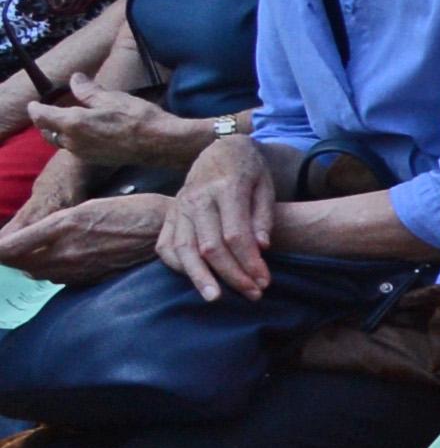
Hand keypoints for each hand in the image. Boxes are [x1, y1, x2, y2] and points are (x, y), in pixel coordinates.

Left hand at [0, 194, 169, 280]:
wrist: (163, 229)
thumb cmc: (127, 210)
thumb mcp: (85, 208)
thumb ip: (49, 226)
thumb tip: (15, 244)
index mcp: (61, 226)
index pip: (8, 249)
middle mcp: (65, 252)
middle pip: (18, 264)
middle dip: (10, 257)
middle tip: (12, 248)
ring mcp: (77, 268)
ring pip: (36, 273)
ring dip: (29, 264)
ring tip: (33, 252)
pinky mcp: (89, 279)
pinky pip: (57, 279)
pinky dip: (50, 270)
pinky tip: (60, 259)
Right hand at [159, 135, 275, 296]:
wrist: (221, 149)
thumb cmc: (249, 170)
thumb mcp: (266, 186)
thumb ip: (263, 217)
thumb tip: (262, 248)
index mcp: (226, 188)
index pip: (235, 234)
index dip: (249, 262)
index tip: (264, 281)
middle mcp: (197, 199)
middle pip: (210, 246)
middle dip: (232, 275)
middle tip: (252, 294)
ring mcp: (178, 207)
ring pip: (184, 249)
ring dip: (200, 277)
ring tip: (215, 297)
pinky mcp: (168, 215)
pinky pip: (167, 246)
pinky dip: (178, 265)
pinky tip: (195, 279)